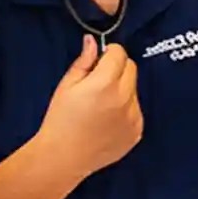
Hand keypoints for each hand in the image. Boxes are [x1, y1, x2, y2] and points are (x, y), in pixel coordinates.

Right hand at [38, 35, 142, 175]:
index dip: (108, 53)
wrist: (63, 157)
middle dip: (117, 69)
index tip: (98, 62)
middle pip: (131, 68)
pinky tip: (106, 120)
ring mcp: (133, 117)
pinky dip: (126, 109)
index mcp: (105, 83)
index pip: (119, 53)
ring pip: (134, 89)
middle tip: (98, 83)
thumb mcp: (67, 85)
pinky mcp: (137, 131)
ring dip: (122, 90)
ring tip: (100, 106)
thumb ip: (84, 61)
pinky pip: (136, 110)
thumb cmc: (60, 119)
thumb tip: (93, 41)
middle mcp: (124, 98)